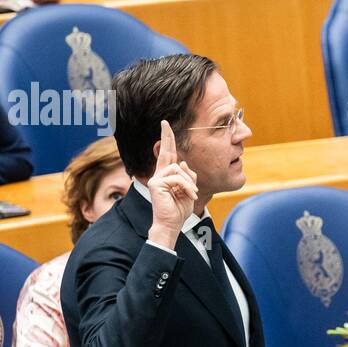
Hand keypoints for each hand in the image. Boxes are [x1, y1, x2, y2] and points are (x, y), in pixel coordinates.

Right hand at [146, 120, 196, 248]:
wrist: (171, 224)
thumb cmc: (180, 210)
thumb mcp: (189, 191)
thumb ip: (188, 177)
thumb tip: (183, 163)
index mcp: (166, 175)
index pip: (167, 155)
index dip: (167, 140)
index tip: (165, 126)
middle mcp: (159, 174)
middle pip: (165, 152)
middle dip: (166, 137)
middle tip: (165, 122)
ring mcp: (156, 178)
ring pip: (179, 169)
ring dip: (190, 182)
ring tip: (192, 194)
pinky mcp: (155, 183)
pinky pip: (177, 178)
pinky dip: (187, 187)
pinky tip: (190, 196)